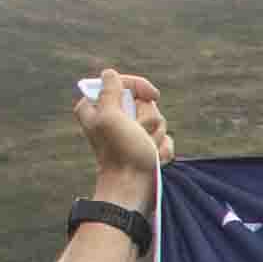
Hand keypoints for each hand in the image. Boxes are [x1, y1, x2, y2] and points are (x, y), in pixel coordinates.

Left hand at [76, 67, 168, 189]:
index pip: (123, 83)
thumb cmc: (121, 154)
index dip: (139, 87)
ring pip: (157, 120)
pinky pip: (164, 138)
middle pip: (144, 102)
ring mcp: (132, 133)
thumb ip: (108, 92)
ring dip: (156, 136)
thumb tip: (109, 74)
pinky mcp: (146, 146)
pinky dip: (163, 148)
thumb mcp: (110, 117)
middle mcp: (114, 118)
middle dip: (148, 118)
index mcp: (98, 108)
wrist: (133, 188)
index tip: (152, 95)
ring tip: (145, 150)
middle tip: (139, 134)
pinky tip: (154, 158)